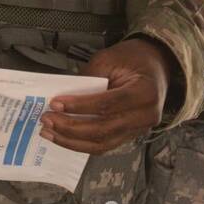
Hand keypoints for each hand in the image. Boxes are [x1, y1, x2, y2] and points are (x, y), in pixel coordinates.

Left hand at [39, 37, 174, 153]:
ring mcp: (140, 129)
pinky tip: (64, 137)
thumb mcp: (109, 59)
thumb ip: (88, 79)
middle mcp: (145, 115)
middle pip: (104, 129)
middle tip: (47, 120)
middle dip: (71, 128)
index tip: (55, 104)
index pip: (107, 104)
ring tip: (50, 133)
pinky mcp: (131, 135)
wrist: (156, 65)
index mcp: (144, 92)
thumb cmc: (132, 58)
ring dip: (72, 141)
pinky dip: (82, 144)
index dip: (79, 106)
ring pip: (103, 144)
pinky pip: (105, 145)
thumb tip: (61, 99)